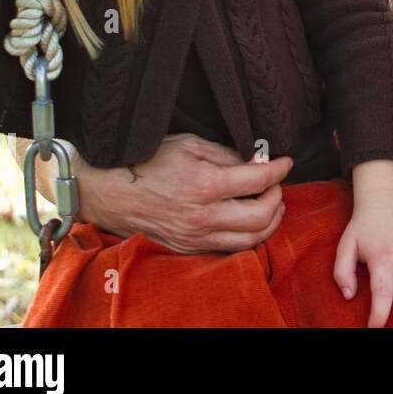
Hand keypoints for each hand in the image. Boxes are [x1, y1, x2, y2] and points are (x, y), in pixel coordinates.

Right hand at [16, 132, 294, 252]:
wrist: (106, 191)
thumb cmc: (145, 161)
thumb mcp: (189, 144)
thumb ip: (226, 154)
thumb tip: (256, 161)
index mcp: (205, 185)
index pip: (259, 180)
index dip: (279, 169)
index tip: (286, 162)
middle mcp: (203, 216)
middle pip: (263, 215)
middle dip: (278, 198)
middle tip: (277, 184)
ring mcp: (195, 237)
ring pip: (251, 239)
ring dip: (270, 222)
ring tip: (271, 204)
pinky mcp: (187, 248)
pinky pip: (229, 249)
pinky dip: (248, 236)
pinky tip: (248, 221)